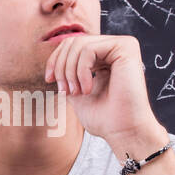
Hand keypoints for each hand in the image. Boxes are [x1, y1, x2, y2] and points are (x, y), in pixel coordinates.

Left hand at [44, 33, 162, 148]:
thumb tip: (54, 61)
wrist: (123, 132)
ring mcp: (123, 46)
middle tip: (65, 91)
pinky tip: (88, 89)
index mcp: (106, 56)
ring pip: (79, 45)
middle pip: (73, 41)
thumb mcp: (76, 91)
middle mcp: (115, 47)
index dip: (55, 60)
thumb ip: (68, 73)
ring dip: (70, 71)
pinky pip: (90, 49)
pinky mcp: (126, 48)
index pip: (72, 45)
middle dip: (61, 66)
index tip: (49, 80)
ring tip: (76, 93)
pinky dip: (81, 71)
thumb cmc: (104, 118)